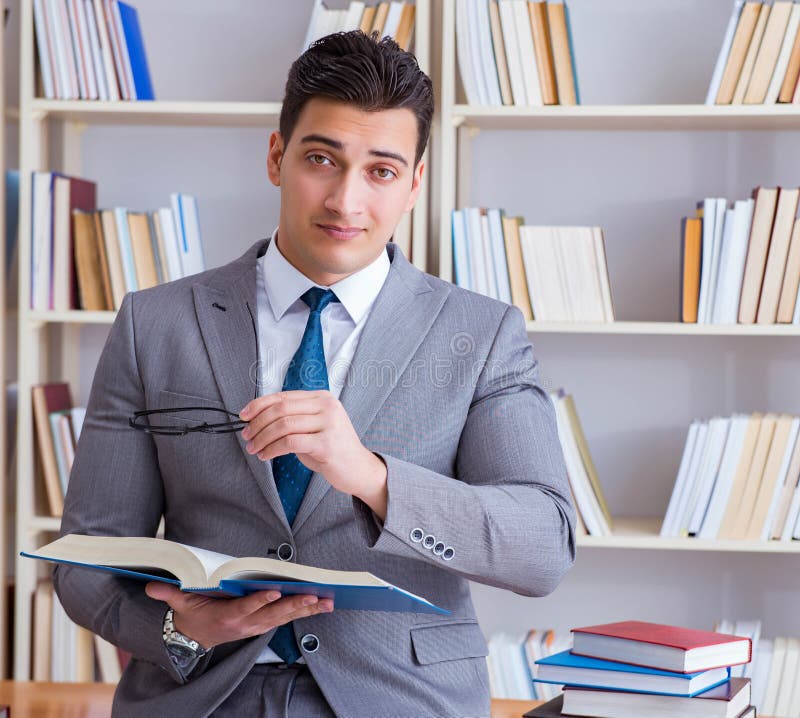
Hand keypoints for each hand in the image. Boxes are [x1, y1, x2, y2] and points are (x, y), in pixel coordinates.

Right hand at [145, 582, 332, 649]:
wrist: (194, 638)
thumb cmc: (191, 614)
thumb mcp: (179, 604)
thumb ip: (169, 594)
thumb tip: (152, 586)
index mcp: (226, 617)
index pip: (245, 608)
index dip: (260, 601)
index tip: (274, 592)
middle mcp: (245, 624)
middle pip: (272, 615)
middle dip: (295, 606)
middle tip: (314, 596)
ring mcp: (256, 626)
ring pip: (284, 618)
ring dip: (306, 610)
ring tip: (327, 601)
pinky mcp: (263, 625)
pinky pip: (287, 618)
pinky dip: (305, 611)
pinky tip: (322, 605)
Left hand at [239, 390, 387, 517]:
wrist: (358, 469)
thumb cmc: (331, 449)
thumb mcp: (313, 427)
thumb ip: (293, 418)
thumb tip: (257, 418)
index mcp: (322, 397)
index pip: (283, 396)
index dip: (259, 405)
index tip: (243, 416)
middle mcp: (327, 406)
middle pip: (281, 409)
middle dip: (258, 423)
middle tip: (246, 436)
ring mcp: (329, 423)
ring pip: (283, 425)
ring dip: (262, 438)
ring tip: (254, 448)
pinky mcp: (327, 443)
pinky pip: (290, 442)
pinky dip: (272, 449)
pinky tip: (265, 456)